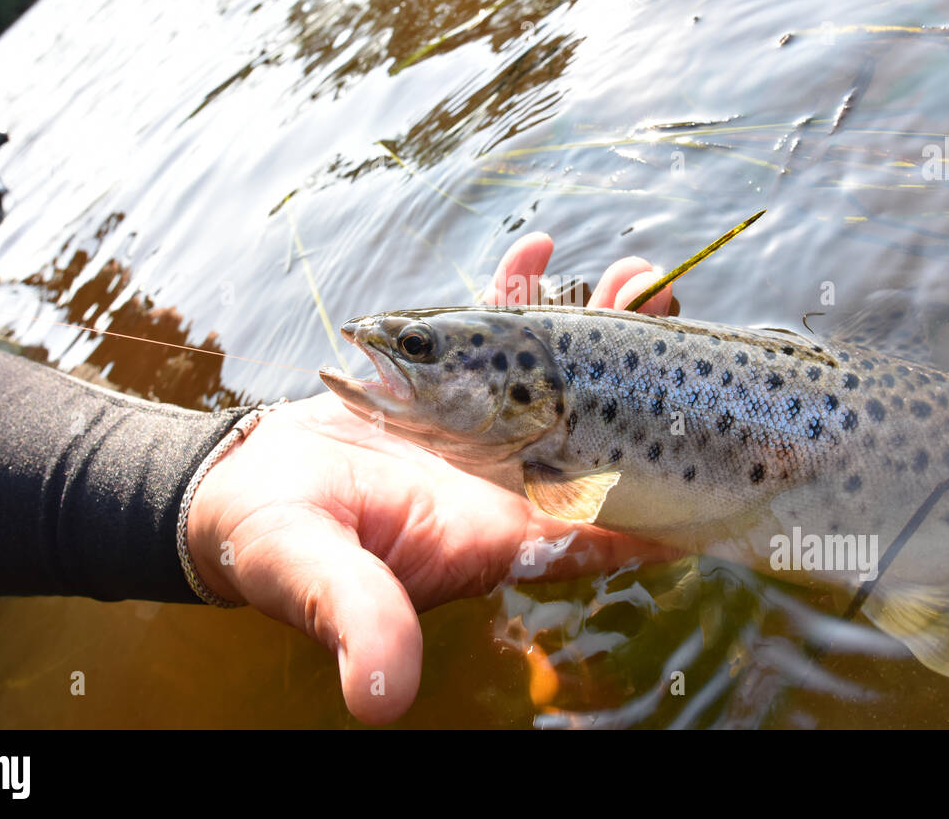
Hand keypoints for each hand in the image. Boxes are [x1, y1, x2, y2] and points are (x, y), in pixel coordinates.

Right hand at [187, 233, 678, 723]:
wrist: (237, 496)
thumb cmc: (273, 548)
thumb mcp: (315, 581)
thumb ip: (358, 622)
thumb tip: (379, 698)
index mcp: (490, 540)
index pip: (592, 533)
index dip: (654, 510)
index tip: (712, 472)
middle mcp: (502, 486)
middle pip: (599, 439)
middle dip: (647, 388)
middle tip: (675, 321)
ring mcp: (479, 434)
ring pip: (558, 380)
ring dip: (596, 329)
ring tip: (637, 279)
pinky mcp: (444, 391)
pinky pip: (490, 337)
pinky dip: (512, 295)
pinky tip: (538, 250)